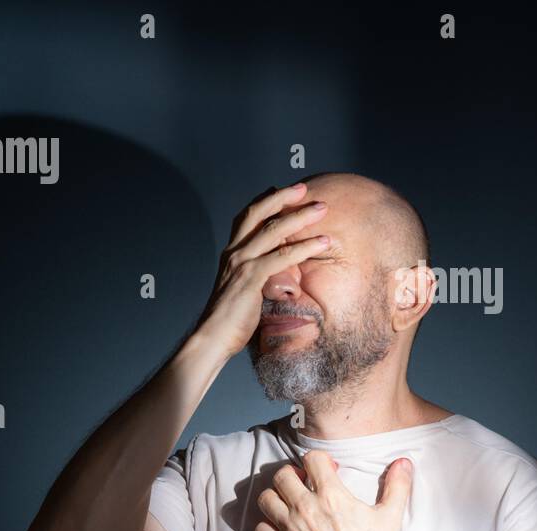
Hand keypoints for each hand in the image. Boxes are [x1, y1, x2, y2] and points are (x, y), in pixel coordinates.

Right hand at [193, 183, 331, 361]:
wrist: (213, 337)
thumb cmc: (231, 318)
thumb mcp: (244, 288)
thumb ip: (258, 273)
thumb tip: (278, 270)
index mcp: (231, 253)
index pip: (246, 216)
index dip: (264, 200)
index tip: (283, 188)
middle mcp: (234, 252)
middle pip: (258, 213)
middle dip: (283, 197)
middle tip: (305, 188)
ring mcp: (242, 263)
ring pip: (273, 230)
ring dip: (301, 216)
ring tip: (323, 209)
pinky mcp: (251, 278)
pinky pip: (282, 256)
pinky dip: (305, 247)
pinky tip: (323, 242)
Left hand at [255, 451, 412, 530]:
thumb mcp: (390, 516)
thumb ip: (397, 486)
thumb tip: (403, 463)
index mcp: (331, 496)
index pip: (312, 459)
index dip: (318, 459)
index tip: (325, 468)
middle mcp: (306, 509)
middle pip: (283, 476)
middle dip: (293, 474)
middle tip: (303, 481)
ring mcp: (291, 529)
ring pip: (267, 499)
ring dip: (276, 496)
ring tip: (288, 500)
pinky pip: (261, 529)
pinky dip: (267, 525)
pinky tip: (280, 525)